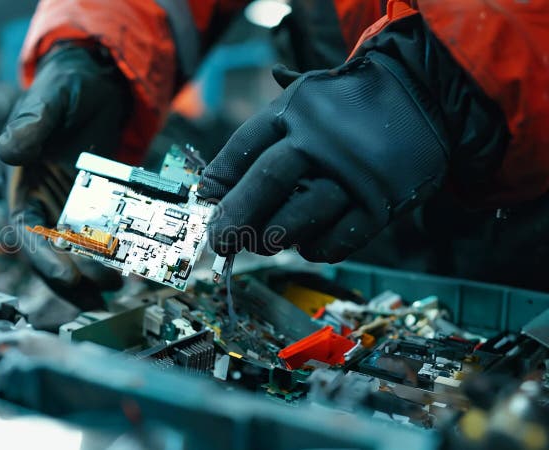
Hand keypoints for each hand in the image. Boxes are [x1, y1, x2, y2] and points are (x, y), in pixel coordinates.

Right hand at [0, 44, 130, 307]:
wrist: (97, 81)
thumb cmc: (67, 86)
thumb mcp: (49, 100)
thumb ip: (30, 124)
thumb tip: (9, 153)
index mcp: (20, 183)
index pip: (26, 229)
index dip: (43, 257)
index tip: (68, 277)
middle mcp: (41, 201)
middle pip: (52, 251)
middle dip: (76, 276)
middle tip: (107, 289)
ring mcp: (69, 205)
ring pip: (77, 251)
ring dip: (95, 272)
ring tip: (121, 286)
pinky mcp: (95, 205)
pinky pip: (103, 235)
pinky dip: (115, 253)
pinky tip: (134, 263)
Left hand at [199, 52, 448, 262]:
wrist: (423, 95)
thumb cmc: (347, 107)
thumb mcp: (304, 99)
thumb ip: (264, 135)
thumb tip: (213, 189)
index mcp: (296, 111)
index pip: (243, 148)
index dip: (220, 181)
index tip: (207, 203)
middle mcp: (322, 140)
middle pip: (267, 182)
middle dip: (236, 217)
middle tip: (220, 241)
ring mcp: (353, 173)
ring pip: (301, 217)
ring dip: (275, 237)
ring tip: (265, 242)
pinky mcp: (381, 202)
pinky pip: (338, 239)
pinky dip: (315, 249)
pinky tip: (306, 246)